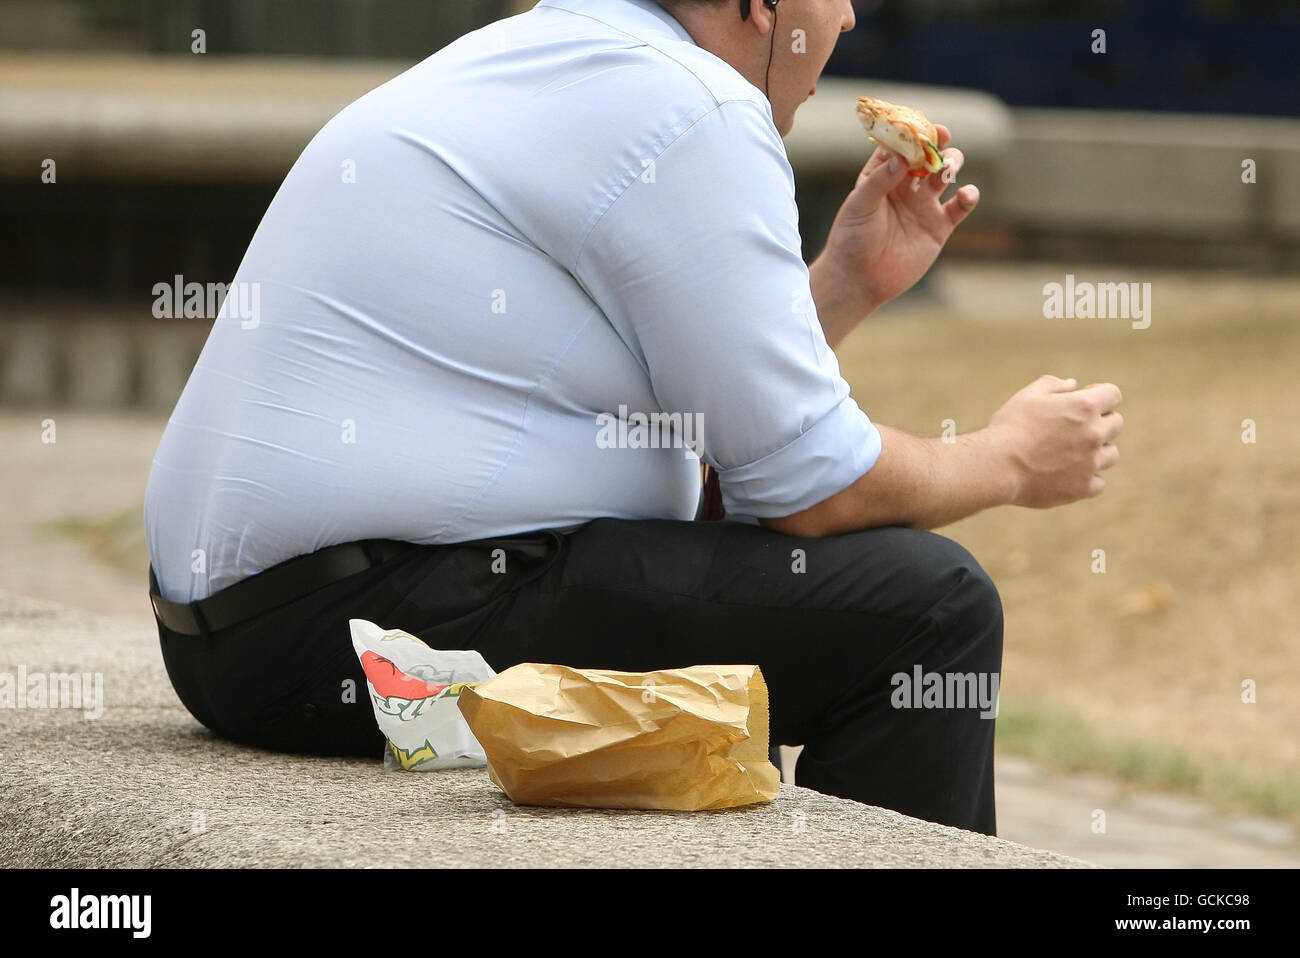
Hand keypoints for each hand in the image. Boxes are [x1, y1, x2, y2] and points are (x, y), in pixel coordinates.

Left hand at [816, 124, 979, 315]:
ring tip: (946, 171)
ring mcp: (924, 204)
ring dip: (952, 164)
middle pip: (928, 154)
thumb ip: (879, 181)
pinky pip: (960, 207)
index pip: (901, 146)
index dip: (913, 133)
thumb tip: (902, 158)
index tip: (922, 127)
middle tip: (940, 140)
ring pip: (946, 173)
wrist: (860, 279)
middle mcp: (905, 185)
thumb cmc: (851, 240)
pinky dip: (968, 196)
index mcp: (882, 175)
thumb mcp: (859, 206)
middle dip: (937, 144)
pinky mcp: (939, 226)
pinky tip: (965, 194)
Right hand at [986, 375, 1123, 507]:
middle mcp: (1094, 433)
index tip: (1083, 401)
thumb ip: (1052, 385)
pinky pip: (1098, 483)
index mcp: (1084, 406)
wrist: (996, 466)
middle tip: (1073, 429)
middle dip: (1099, 422)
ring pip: (1111, 454)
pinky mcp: (1083, 488)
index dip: (1100, 395)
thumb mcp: (1026, 396)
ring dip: (1097, 451)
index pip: (1113, 395)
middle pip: (1116, 424)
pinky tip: (1067, 475)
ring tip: (1071, 453)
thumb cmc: (1009, 428)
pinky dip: (1087, 479)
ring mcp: (1091, 463)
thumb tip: (1072, 384)